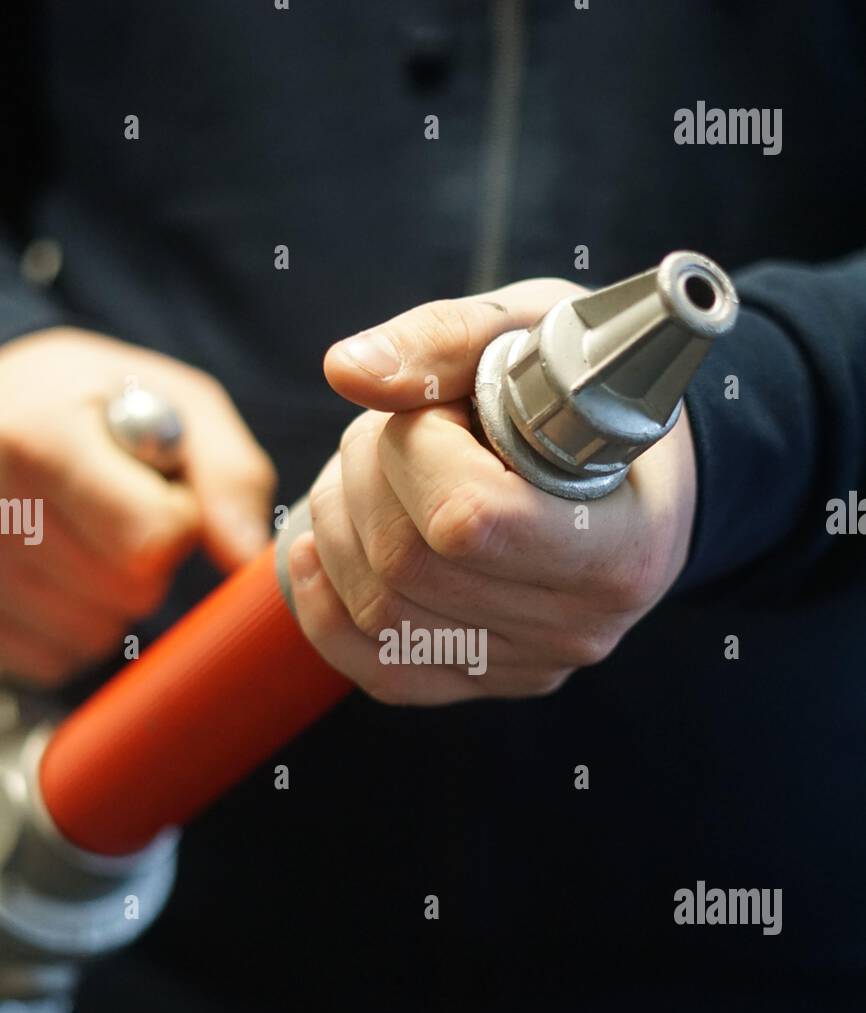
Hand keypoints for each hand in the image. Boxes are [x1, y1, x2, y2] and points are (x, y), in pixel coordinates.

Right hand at [0, 327, 274, 685]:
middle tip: (115, 509)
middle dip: (148, 560)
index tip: (157, 486)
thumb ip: (228, 475)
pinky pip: (56, 660)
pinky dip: (72, 625)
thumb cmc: (95, 404)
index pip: (151, 539)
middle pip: (127, 592)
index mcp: (38, 436)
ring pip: (93, 636)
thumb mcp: (175, 403)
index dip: (178, 518)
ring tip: (81, 533)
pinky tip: (54, 569)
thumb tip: (249, 560)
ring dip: (112, 597)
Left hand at [289, 279, 696, 702]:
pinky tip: (320, 547)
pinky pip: (378, 669)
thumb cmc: (594, 398)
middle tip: (395, 427)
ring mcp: (531, 664)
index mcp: (620, 543)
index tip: (441, 406)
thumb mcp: (540, 331)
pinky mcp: (485, 680)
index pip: (469, 519)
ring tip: (371, 472)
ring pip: (378, 612)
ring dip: (338, 525)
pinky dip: (325, 605)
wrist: (638, 479)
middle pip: (406, 564)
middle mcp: (579, 623)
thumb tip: (345, 373)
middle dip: (365, 474)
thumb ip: (445, 341)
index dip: (419, 447)